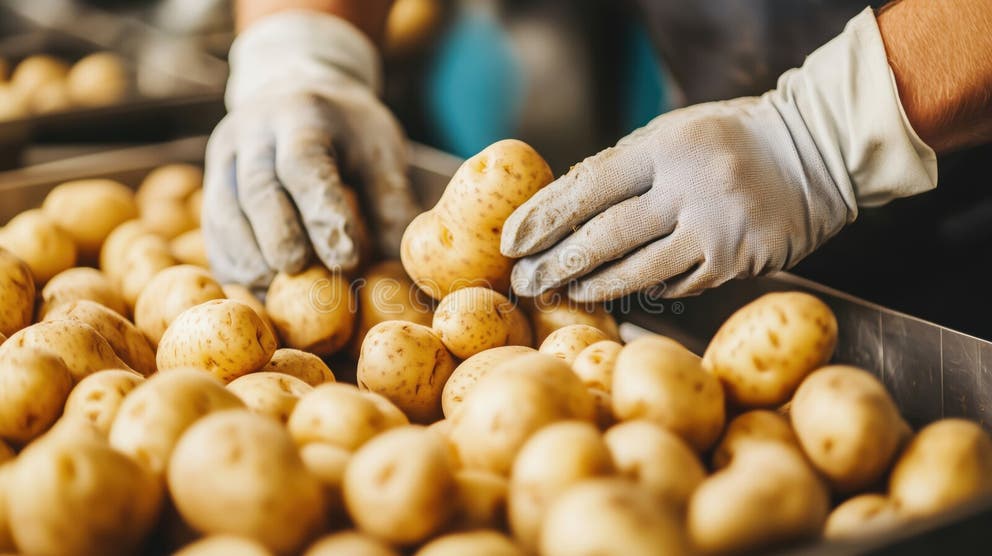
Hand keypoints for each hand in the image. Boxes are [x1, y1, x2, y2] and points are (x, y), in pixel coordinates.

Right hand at [203, 11, 419, 289]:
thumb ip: (391, 201)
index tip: (346, 259)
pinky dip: (235, 267)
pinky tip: (260, 292)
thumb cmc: (349, 134)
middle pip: (257, 191)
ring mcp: (223, 159)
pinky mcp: (209, 187)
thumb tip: (403, 262)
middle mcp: (253, 133)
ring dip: (253, 261)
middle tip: (307, 276)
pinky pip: (214, 234)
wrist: (293, 92)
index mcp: (302, 116)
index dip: (323, 214)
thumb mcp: (380, 151)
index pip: (306, 165)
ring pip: (225, 215)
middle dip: (282, 240)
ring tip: (282, 295)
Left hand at [502, 8, 936, 301]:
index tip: (511, 241)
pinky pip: (676, 285)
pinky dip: (643, 289)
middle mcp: (689, 188)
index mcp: (665, 146)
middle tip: (522, 281)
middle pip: (605, 237)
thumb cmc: (729, 139)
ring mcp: (716, 229)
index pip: (588, 187)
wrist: (818, 150)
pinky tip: (618, 294)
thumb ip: (623, 169)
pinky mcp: (738, 262)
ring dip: (592, 287)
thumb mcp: (673, 134)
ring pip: (638, 272)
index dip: (543, 217)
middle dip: (556, 263)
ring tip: (561, 293)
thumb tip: (560, 211)